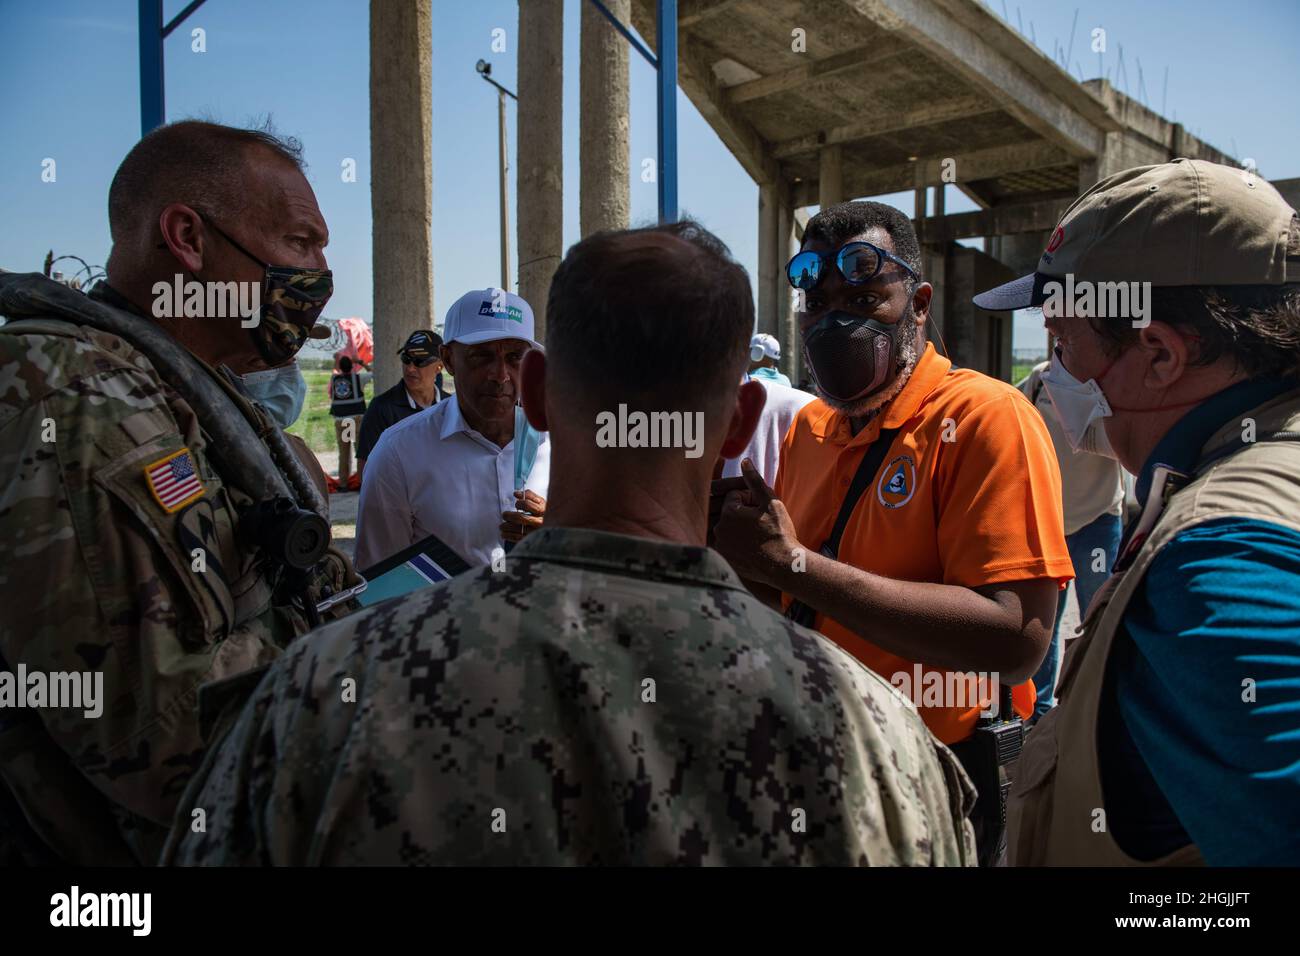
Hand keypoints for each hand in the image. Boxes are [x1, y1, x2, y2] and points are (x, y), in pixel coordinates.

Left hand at [500, 489, 545, 541]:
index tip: (516, 504)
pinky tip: (504, 534)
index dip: (519, 503)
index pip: (527, 504)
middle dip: (508, 516)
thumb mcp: (542, 502)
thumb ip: (530, 495)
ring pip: (517, 529)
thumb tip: (516, 493)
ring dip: (506, 527)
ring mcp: (535, 532)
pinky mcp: (532, 540)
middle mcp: (540, 522)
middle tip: (504, 515)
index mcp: (542, 511)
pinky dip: (508, 536)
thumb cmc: (546, 514)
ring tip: (502, 526)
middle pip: (519, 518)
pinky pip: (517, 538)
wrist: (557, 527)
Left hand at [711, 458, 801, 586]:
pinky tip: (748, 547)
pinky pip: (724, 544)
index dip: (749, 501)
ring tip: (754, 535)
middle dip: (740, 514)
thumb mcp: (771, 502)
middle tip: (759, 524)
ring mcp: (720, 546)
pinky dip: (733, 543)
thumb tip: (744, 461)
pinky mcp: (723, 559)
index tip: (761, 511)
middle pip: (727, 513)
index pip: (733, 497)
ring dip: (735, 528)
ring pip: (725, 528)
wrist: (784, 565)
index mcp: (728, 513)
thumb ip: (754, 481)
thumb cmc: (780, 532)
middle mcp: (719, 529)